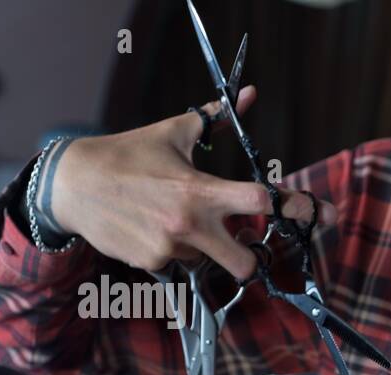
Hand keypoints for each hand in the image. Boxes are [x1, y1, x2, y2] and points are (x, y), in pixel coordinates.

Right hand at [47, 85, 336, 282]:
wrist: (72, 183)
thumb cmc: (128, 155)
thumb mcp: (173, 133)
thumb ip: (214, 118)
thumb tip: (247, 94)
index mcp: (201, 189)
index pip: (260, 201)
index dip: (292, 207)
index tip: (318, 213)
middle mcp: (190, 223)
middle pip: (244, 263)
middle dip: (249, 260)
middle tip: (241, 245)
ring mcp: (170, 247)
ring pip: (205, 260)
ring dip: (199, 247)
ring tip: (170, 219)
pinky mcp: (151, 263)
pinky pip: (176, 263)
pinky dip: (171, 250)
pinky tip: (149, 227)